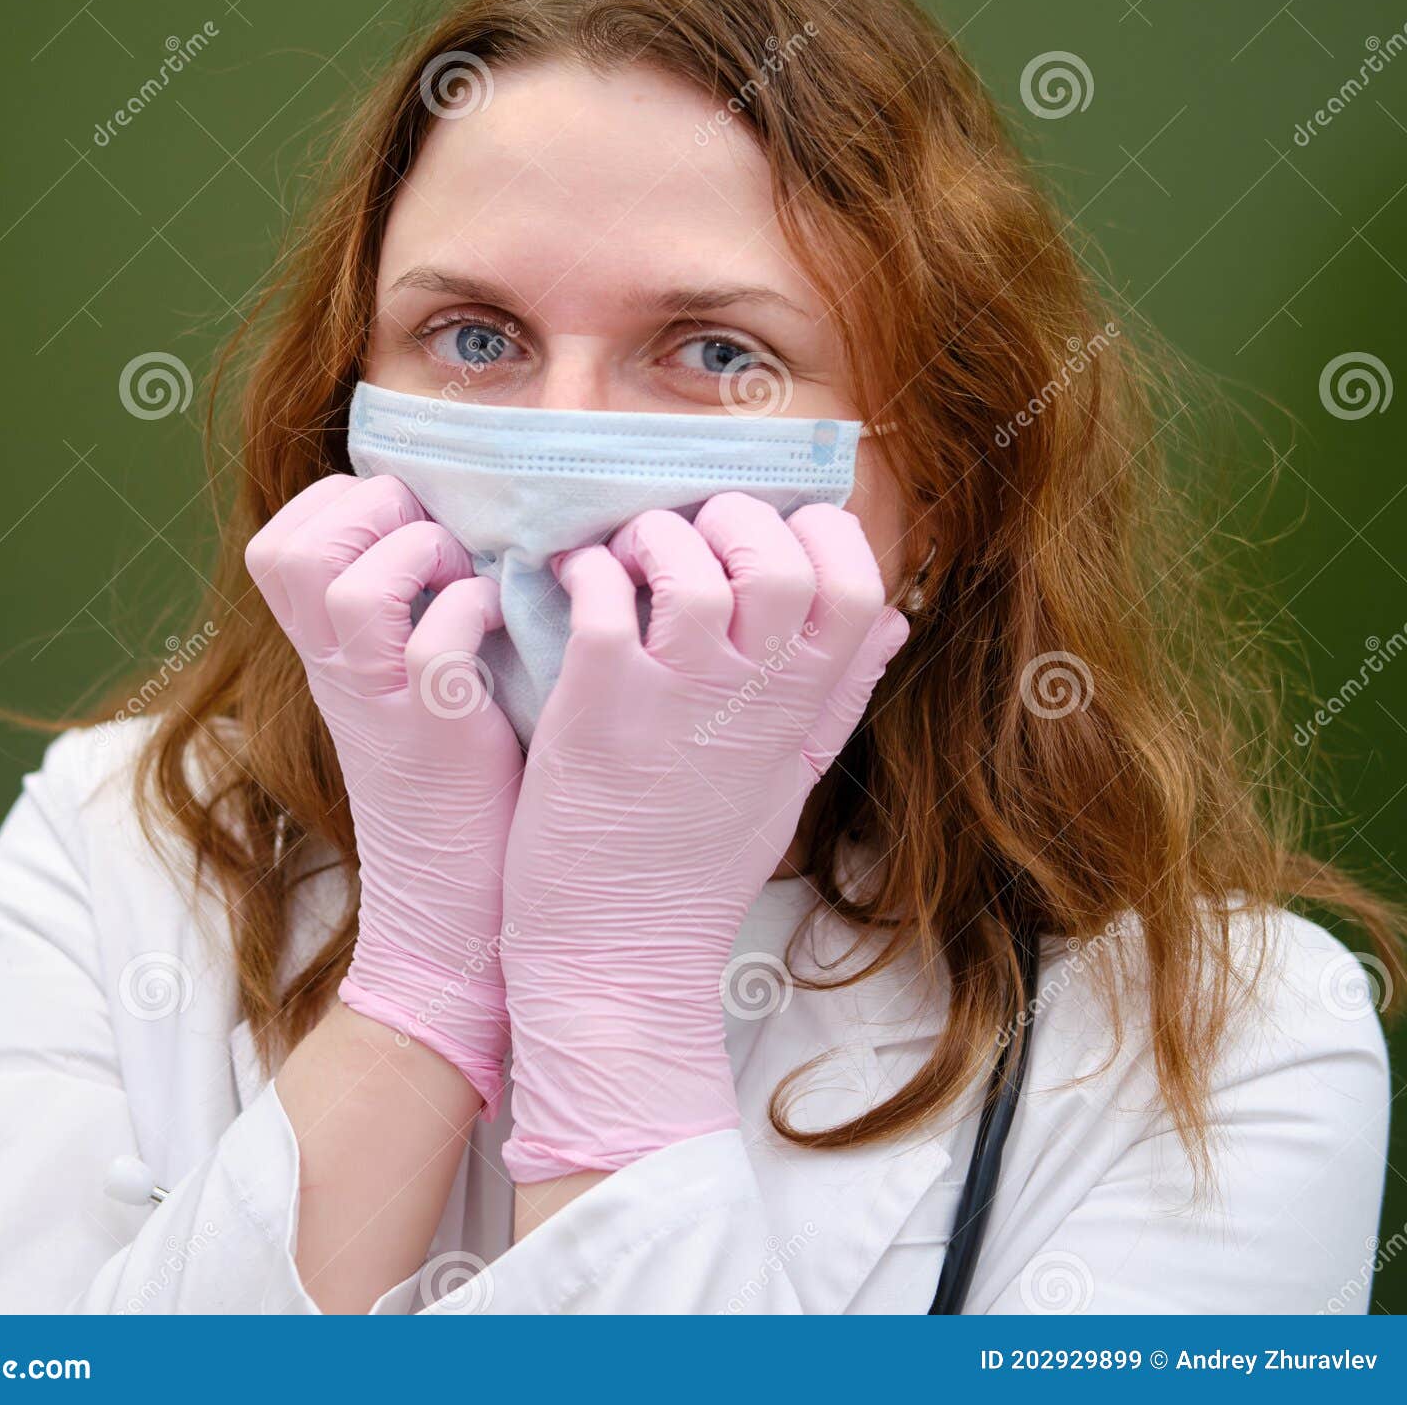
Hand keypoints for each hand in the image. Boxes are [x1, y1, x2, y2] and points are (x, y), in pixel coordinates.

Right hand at [245, 474, 521, 1109]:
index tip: (404, 520)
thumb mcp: (393, 673)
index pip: (278, 541)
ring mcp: (379, 702)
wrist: (454, 885)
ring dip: (419, 556)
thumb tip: (438, 512)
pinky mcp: (436, 732)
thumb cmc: (446, 758)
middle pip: (291, 552)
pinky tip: (500, 622)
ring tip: (462, 574)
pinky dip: (473, 610)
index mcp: (320, 647)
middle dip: (371, 514)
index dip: (339, 503)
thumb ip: (393, 600)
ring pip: (350, 592)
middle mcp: (334, 670)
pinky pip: (434, 645)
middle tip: (433, 540)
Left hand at [499, 491, 908, 1179]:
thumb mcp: (792, 774)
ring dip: (652, 537)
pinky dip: (583, 571)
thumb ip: (840, 693)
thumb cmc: (698, 860)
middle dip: (732, 518)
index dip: (823, 535)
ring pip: (689, 568)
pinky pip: (601, 603)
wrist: (619, 953)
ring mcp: (674, 702)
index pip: (857, 586)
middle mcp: (749, 698)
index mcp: (799, 708)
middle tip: (689, 533)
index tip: (776, 532)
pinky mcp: (597, 710)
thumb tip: (899, 619)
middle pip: (775, 558)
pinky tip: (571, 579)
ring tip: (623, 553)